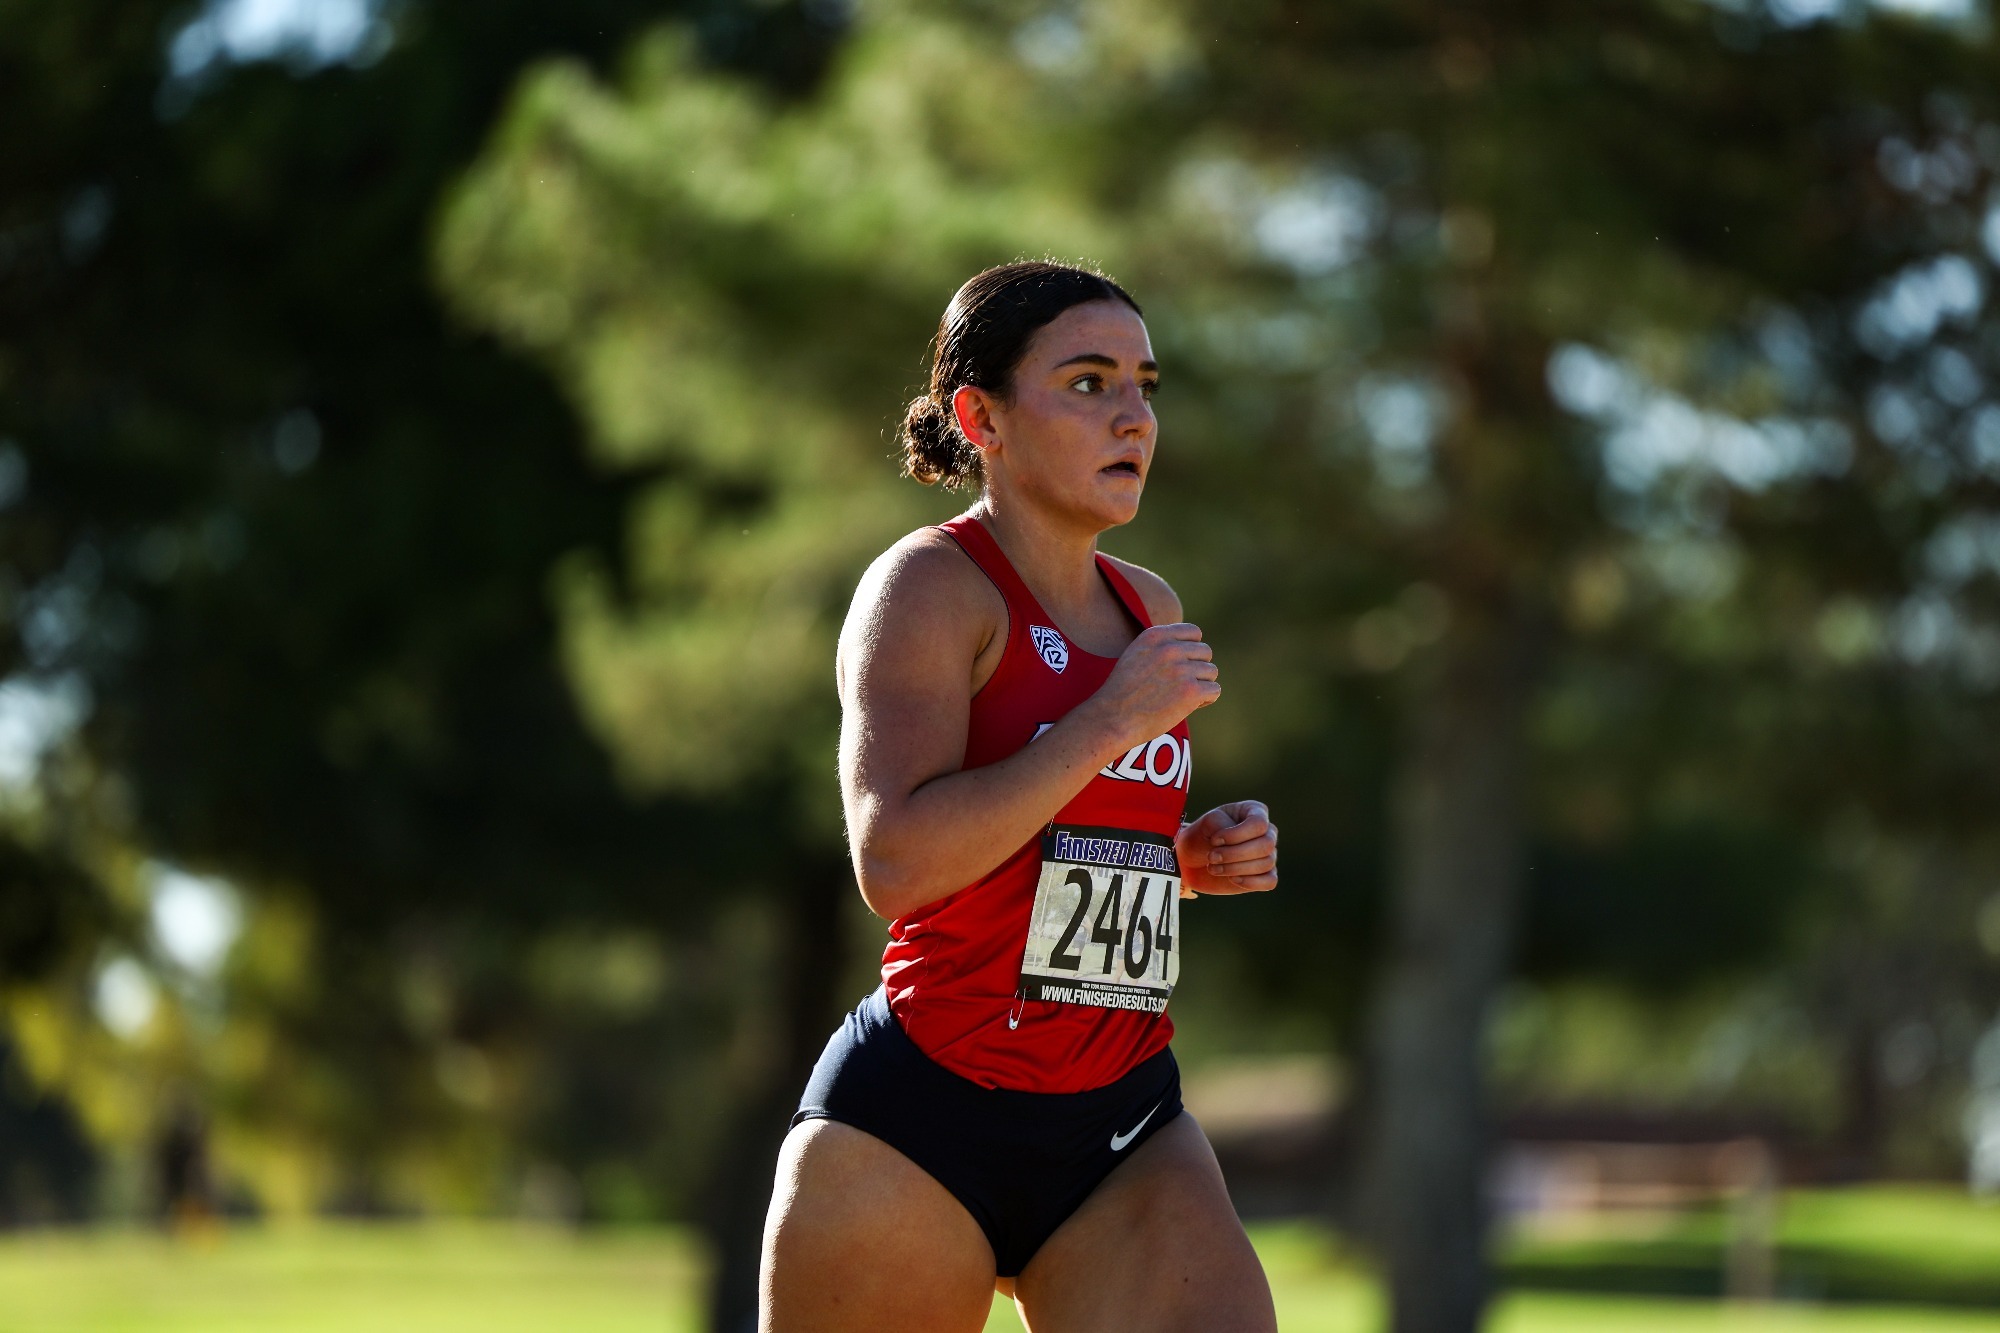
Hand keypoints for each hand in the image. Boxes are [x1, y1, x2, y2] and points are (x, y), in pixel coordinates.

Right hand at [1085, 623, 1218, 752]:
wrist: (1113, 718)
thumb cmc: (1124, 691)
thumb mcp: (1136, 654)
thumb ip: (1161, 645)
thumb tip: (1191, 644)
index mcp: (1155, 635)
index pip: (1194, 632)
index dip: (1191, 649)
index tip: (1180, 665)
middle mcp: (1170, 648)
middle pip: (1205, 652)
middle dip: (1197, 668)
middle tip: (1181, 685)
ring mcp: (1181, 669)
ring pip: (1211, 672)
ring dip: (1201, 685)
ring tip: (1181, 697)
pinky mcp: (1191, 691)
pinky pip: (1214, 690)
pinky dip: (1205, 700)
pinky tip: (1188, 706)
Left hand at [1176, 801, 1277, 895]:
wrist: (1194, 858)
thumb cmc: (1203, 835)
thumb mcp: (1209, 823)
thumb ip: (1224, 825)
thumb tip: (1240, 844)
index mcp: (1255, 812)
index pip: (1259, 824)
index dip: (1236, 835)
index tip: (1214, 840)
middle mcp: (1267, 832)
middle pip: (1266, 845)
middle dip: (1234, 854)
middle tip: (1211, 857)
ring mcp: (1267, 854)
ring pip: (1266, 863)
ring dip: (1235, 868)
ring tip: (1213, 868)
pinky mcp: (1264, 875)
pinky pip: (1270, 881)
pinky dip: (1251, 882)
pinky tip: (1232, 879)